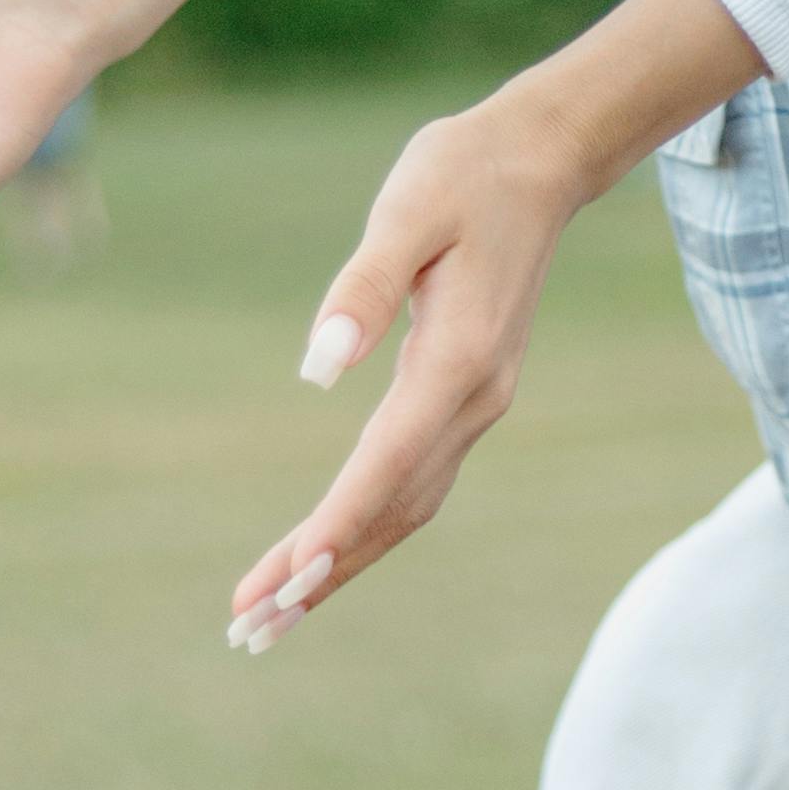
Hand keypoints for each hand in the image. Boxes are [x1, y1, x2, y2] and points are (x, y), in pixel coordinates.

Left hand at [224, 0, 758, 655]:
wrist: (538, 161)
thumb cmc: (461, 174)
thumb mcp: (406, 210)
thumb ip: (363, 287)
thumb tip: (316, 367)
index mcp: (458, 361)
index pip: (386, 463)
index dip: (335, 525)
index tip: (286, 579)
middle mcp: (475, 400)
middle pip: (394, 508)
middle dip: (323, 572)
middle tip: (250, 628)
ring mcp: (476, 406)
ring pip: (405, 508)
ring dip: (341, 564)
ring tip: (270, 615)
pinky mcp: (464, 398)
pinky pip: (412, 483)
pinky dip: (365, 527)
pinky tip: (325, 553)